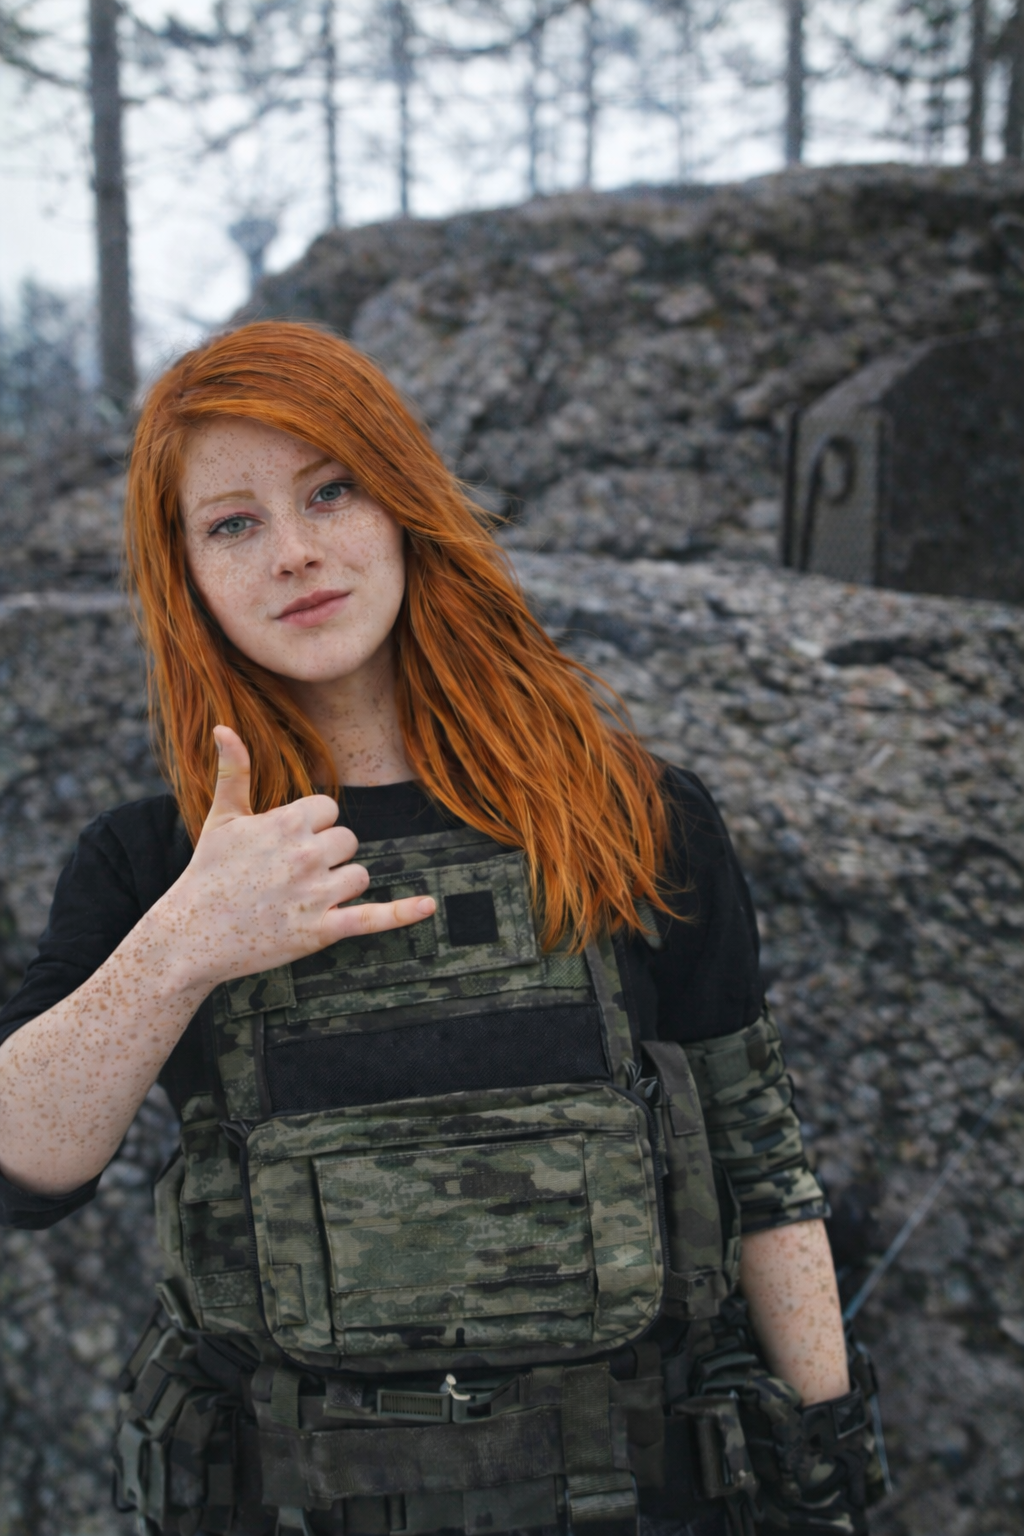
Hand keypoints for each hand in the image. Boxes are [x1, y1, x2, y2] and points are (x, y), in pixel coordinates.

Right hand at [158, 725, 434, 989]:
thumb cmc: (207, 874)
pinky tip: (430, 906)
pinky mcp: (322, 931)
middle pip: (348, 842)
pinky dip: (403, 913)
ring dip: (338, 886)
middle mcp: (307, 854)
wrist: (191, 937)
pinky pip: (373, 917)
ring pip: (358, 876)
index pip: (330, 811)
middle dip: (326, 856)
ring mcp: (317, 894)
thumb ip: (233, 771)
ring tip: (296, 899)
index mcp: (288, 822)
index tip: (282, 845)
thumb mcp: (222, 818)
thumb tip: (223, 726)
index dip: (310, 827)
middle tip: (286, 875)